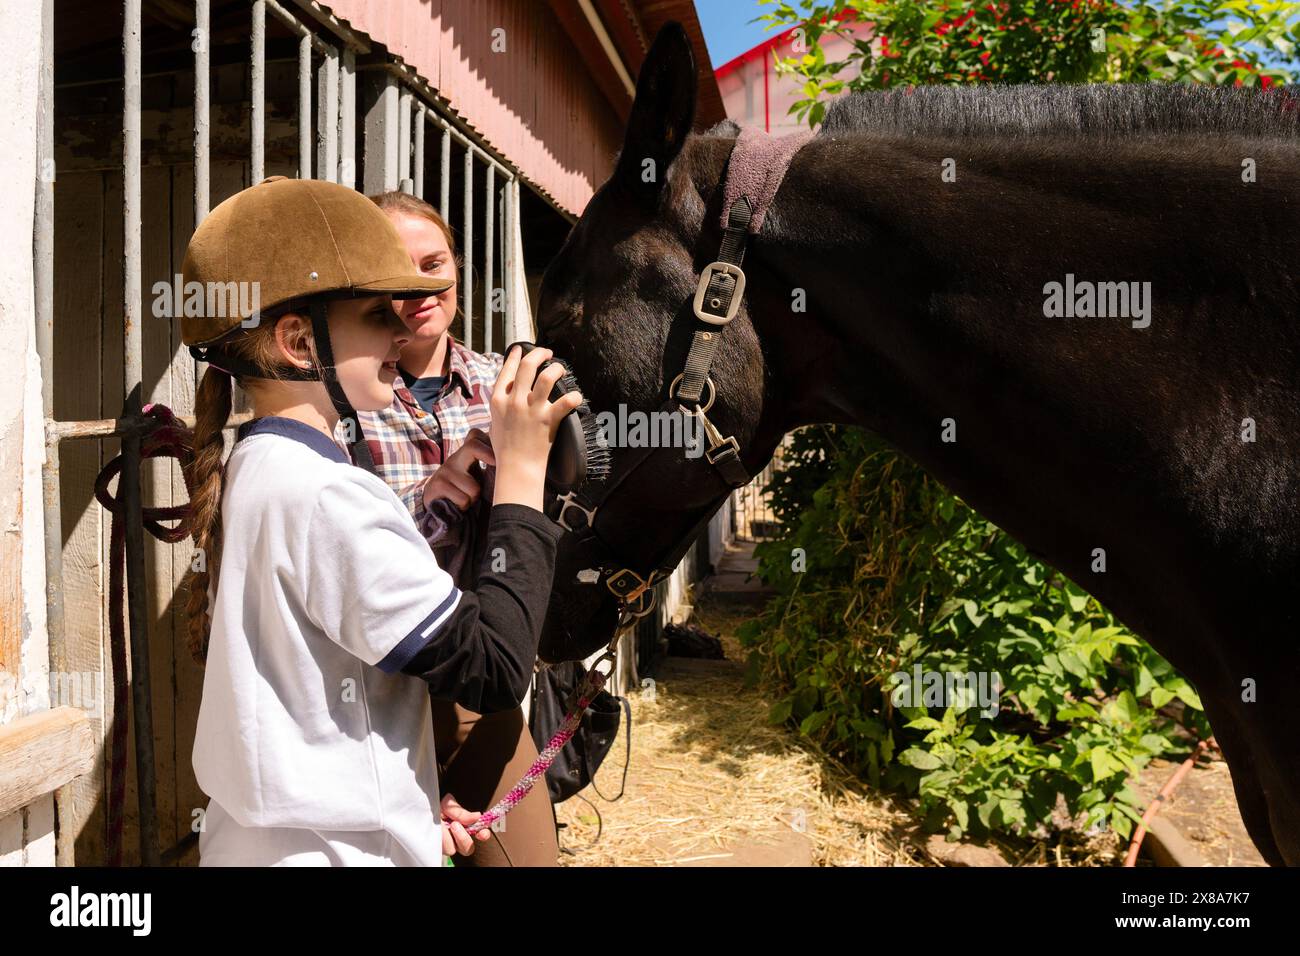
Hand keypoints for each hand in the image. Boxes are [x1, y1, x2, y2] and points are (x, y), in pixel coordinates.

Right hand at [421, 428, 494, 510]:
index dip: (490, 444)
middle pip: (472, 446)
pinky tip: (459, 504)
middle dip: (488, 458)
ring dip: (474, 497)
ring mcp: (445, 470)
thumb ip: (493, 465)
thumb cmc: (466, 487)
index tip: (501, 457)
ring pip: (473, 488)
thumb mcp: (479, 473)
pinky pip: (463, 499)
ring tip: (469, 497)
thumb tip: (523, 459)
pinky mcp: (437, 485)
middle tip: (495, 468)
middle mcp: (455, 457)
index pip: (476, 436)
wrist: (437, 500)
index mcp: (466, 453)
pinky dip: (464, 505)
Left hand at [440, 792, 491, 857]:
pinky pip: (438, 848)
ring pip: (451, 850)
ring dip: (447, 838)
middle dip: (463, 838)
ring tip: (442, 825)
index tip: (482, 832)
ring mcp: (445, 845)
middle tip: (455, 825)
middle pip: (467, 849)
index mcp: (465, 827)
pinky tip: (435, 828)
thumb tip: (477, 816)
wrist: (420, 808)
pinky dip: (437, 838)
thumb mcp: (448, 805)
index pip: (480, 835)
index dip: (483, 835)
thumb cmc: (435, 806)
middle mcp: (456, 839)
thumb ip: (461, 812)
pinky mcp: (434, 847)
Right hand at [489, 345, 582, 510]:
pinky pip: (566, 401)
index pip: (507, 370)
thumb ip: (500, 406)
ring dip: (556, 369)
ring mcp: (532, 409)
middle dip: (539, 354)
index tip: (521, 349)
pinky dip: (574, 396)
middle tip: (547, 353)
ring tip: (560, 370)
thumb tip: (506, 394)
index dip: (515, 355)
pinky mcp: (548, 420)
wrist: (516, 467)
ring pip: (546, 377)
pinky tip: (576, 396)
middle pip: (527, 366)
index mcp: (498, 401)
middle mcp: (514, 401)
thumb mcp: (494, 422)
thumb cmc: (505, 449)